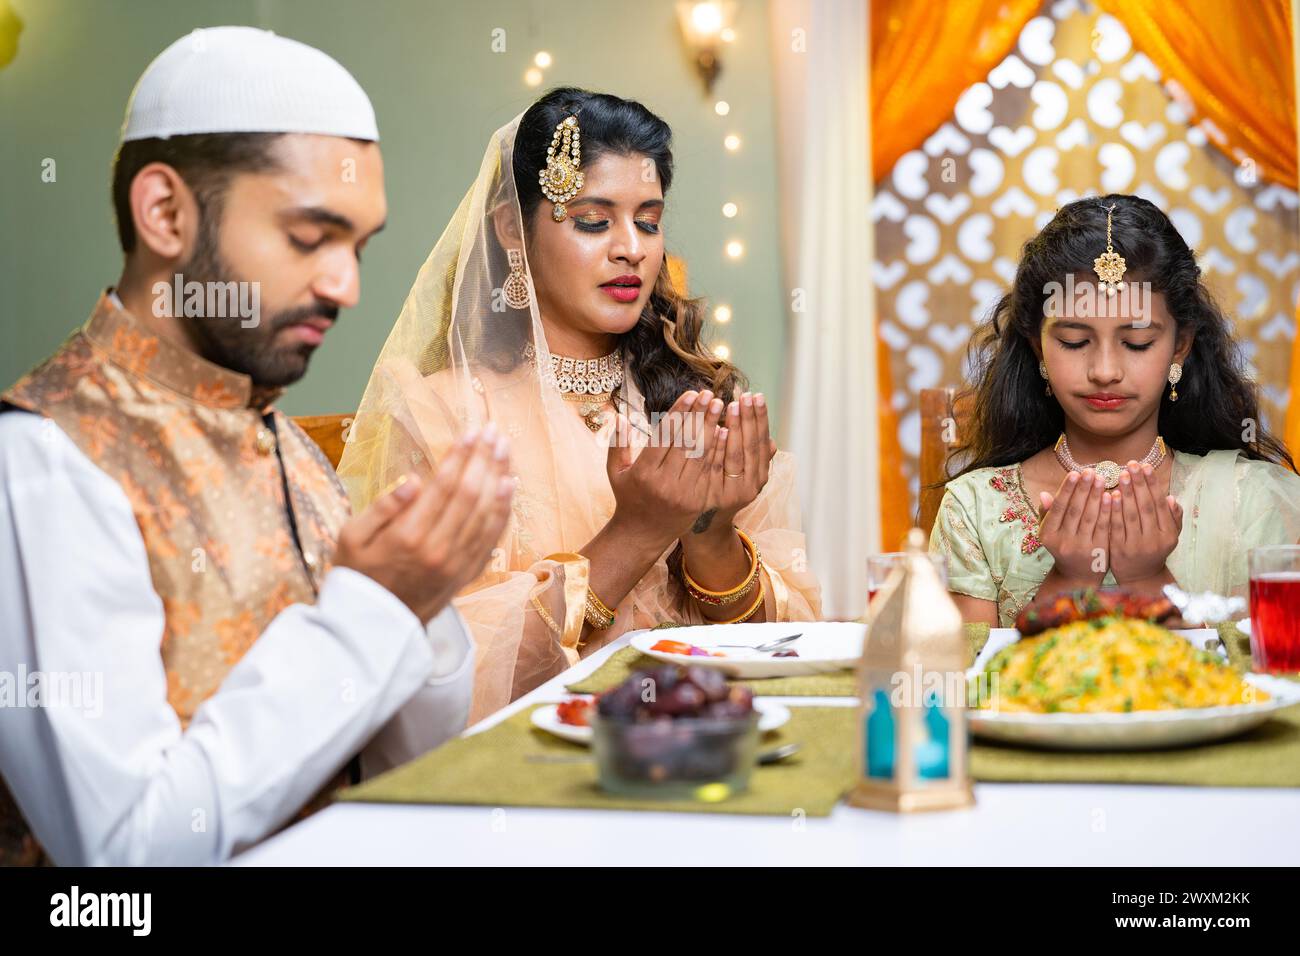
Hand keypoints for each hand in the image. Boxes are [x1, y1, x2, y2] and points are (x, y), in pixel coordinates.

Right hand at [334, 427, 514, 622]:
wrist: (372, 630)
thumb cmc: (356, 577)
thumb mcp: (350, 539)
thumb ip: (380, 508)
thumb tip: (412, 480)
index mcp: (407, 537)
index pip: (443, 487)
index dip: (460, 456)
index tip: (471, 432)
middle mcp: (438, 550)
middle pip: (471, 495)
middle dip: (484, 459)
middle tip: (494, 431)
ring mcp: (456, 564)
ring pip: (487, 513)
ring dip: (498, 477)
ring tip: (505, 449)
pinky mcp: (466, 575)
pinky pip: (492, 538)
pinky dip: (503, 510)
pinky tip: (509, 487)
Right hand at [605, 389, 725, 546]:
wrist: (642, 535)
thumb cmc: (628, 497)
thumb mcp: (616, 472)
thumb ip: (617, 443)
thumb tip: (618, 415)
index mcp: (644, 473)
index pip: (665, 436)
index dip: (680, 412)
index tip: (691, 394)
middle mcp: (664, 483)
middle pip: (686, 442)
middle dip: (699, 415)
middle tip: (710, 395)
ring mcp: (683, 494)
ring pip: (701, 454)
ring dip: (712, 428)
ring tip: (720, 407)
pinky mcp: (698, 501)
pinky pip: (709, 470)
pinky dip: (718, 449)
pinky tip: (725, 431)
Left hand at [702, 391, 775, 531]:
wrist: (704, 525)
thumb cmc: (722, 492)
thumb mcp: (743, 476)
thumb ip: (753, 458)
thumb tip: (772, 443)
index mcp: (759, 475)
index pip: (761, 441)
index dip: (760, 419)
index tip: (757, 397)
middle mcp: (751, 485)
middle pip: (751, 447)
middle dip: (748, 419)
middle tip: (745, 396)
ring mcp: (733, 492)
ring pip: (736, 455)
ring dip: (734, 429)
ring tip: (731, 405)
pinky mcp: (715, 496)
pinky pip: (716, 466)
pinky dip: (718, 447)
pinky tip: (718, 429)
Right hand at [1037, 468, 1109, 585]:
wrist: (1078, 576)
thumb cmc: (1064, 546)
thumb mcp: (1050, 532)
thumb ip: (1047, 513)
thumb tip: (1044, 494)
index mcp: (1048, 535)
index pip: (1058, 508)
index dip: (1066, 490)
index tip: (1074, 473)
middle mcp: (1063, 542)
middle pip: (1074, 510)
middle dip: (1083, 489)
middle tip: (1091, 471)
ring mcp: (1081, 547)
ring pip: (1090, 517)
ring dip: (1096, 496)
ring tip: (1102, 479)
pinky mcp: (1099, 551)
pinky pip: (1104, 527)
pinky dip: (1108, 511)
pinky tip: (1112, 496)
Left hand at [1108, 460, 1181, 584]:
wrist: (1140, 578)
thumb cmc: (1154, 550)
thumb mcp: (1169, 536)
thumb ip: (1172, 518)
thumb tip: (1171, 498)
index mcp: (1168, 533)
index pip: (1159, 504)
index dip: (1152, 484)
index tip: (1145, 466)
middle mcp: (1155, 539)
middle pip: (1146, 507)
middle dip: (1139, 484)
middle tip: (1131, 465)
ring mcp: (1137, 546)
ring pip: (1131, 515)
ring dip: (1126, 494)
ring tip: (1121, 475)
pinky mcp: (1120, 551)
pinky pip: (1116, 527)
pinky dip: (1114, 511)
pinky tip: (1110, 496)